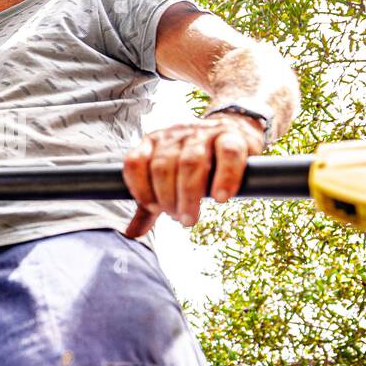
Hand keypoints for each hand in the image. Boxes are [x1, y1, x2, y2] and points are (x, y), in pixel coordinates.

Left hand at [121, 115, 265, 237]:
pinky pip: (228, 153)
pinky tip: (220, 197)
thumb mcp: (169, 180)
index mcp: (154, 143)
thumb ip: (150, 205)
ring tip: (190, 217)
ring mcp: (204, 133)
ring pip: (192, 161)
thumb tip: (132, 233)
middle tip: (178, 218)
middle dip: (167, 197)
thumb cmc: (197, 163)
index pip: (136, 162)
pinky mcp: (233, 136)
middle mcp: (176, 135)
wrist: (233, 131)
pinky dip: (225, 177)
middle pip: (163, 166)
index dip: (140, 188)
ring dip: (189, 194)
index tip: (153, 209)